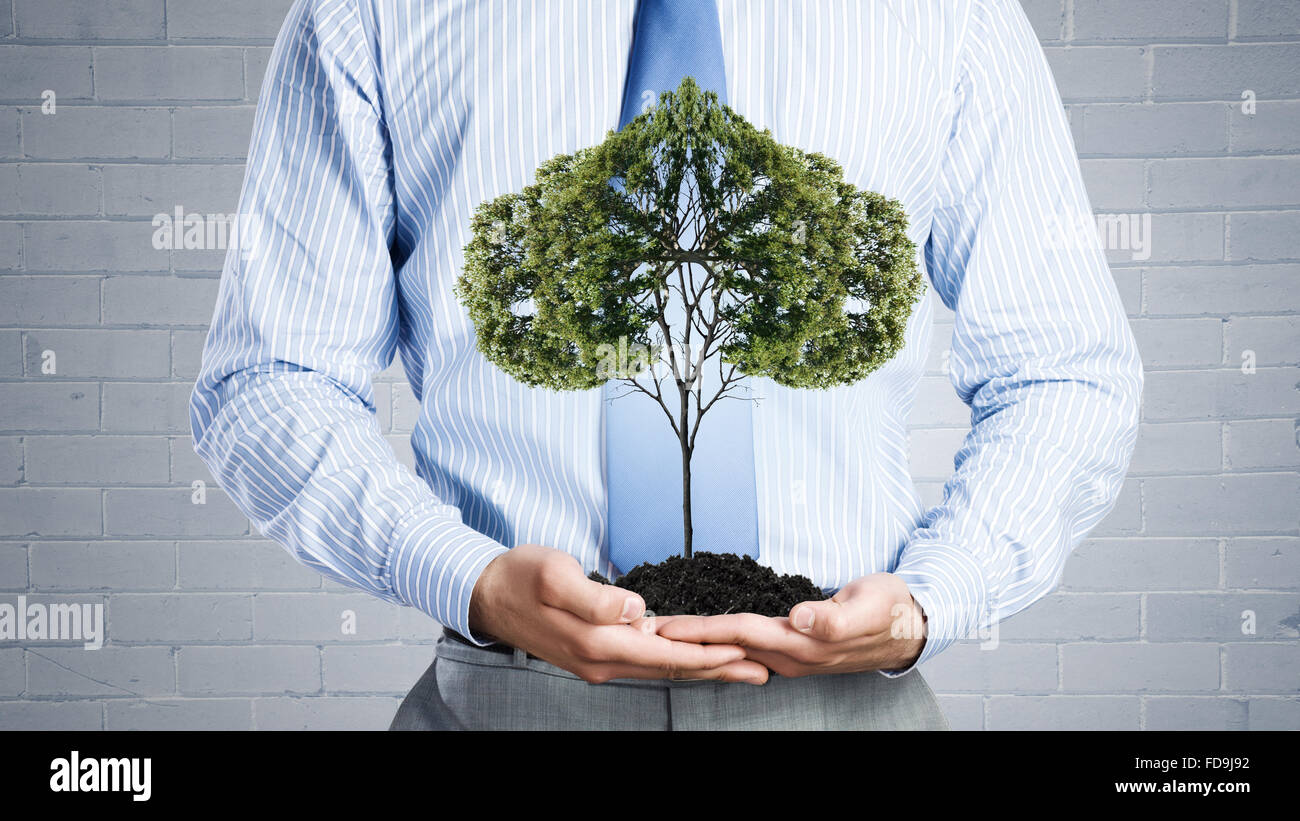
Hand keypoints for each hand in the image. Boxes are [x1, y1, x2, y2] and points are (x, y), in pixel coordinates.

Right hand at [468, 544, 769, 684]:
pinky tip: (689, 657)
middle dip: (718, 670)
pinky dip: (675, 660)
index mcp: (597, 643)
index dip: (708, 656)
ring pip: (659, 667)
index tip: (745, 654)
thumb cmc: (519, 577)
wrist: (484, 593)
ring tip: (738, 667)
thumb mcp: (555, 575)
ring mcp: (596, 660)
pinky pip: (644, 661)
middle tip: (761, 671)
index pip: (666, 655)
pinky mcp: (592, 651)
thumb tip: (636, 610)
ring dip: (701, 668)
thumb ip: (596, 597)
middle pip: (671, 669)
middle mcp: (600, 660)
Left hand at [652, 573, 925, 676]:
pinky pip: (745, 647)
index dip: (703, 631)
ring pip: (733, 650)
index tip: (666, 629)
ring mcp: (790, 656)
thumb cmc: (888, 609)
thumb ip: (835, 615)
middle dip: (685, 642)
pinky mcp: (792, 649)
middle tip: (643, 634)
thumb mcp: (869, 605)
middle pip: (727, 646)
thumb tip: (802, 618)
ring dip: (697, 645)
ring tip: (661, 636)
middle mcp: (789, 654)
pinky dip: (718, 643)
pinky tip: (702, 640)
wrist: (910, 626)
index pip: (740, 634)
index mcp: (802, 642)